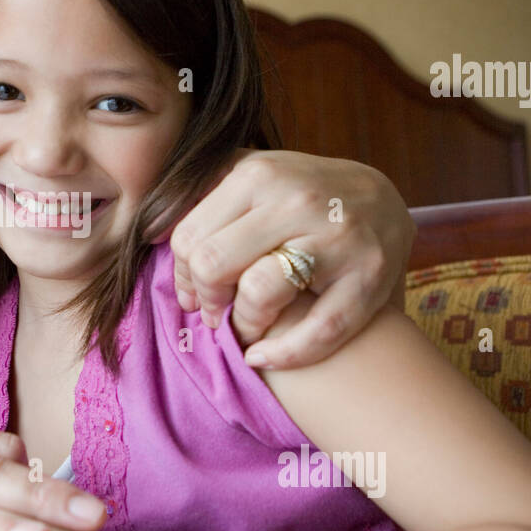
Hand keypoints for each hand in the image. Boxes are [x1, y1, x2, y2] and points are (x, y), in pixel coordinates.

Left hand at [168, 150, 413, 368]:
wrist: (382, 202)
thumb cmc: (300, 196)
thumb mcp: (254, 177)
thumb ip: (202, 192)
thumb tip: (148, 229)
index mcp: (260, 174)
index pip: (190, 237)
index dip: (183, 275)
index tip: (194, 292)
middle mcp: (298, 200)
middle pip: (215, 265)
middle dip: (207, 300)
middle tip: (215, 313)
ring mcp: (338, 238)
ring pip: (260, 293)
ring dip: (245, 325)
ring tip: (248, 328)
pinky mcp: (370, 277)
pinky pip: (318, 331)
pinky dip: (284, 354)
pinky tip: (264, 356)